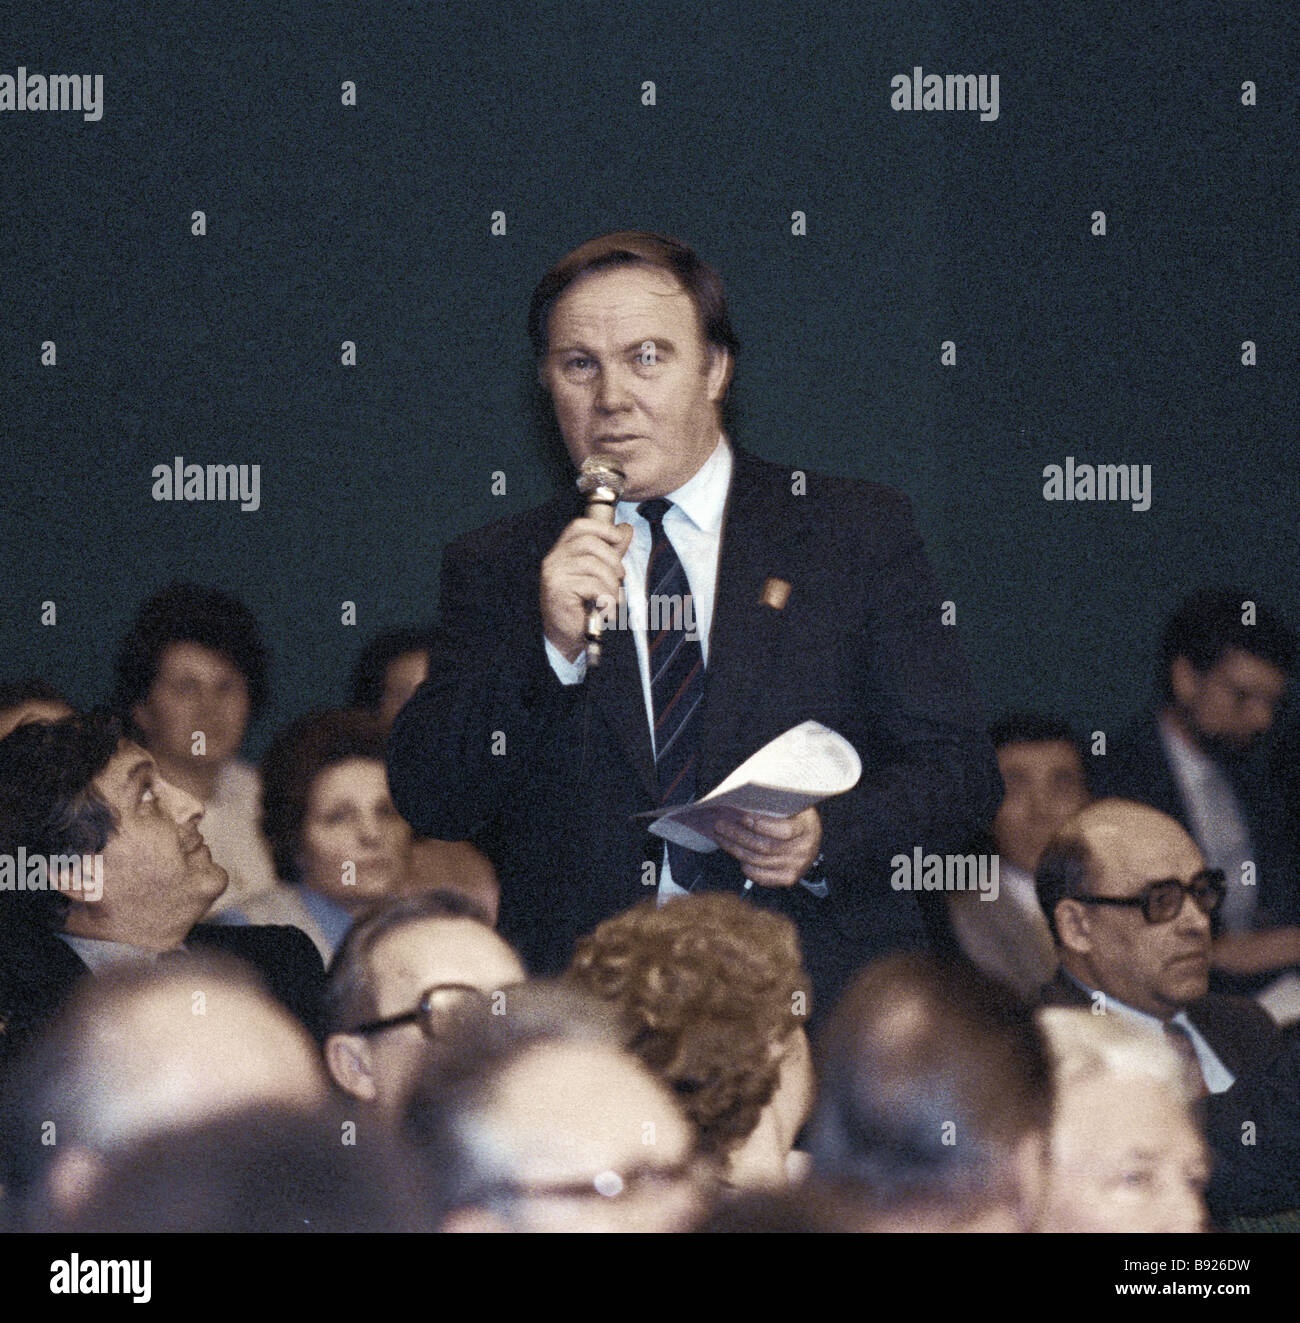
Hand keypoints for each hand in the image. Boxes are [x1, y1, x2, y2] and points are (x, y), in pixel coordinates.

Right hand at [540, 517, 633, 661]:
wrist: (566, 637)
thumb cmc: (582, 606)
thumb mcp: (600, 573)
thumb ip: (611, 551)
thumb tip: (625, 529)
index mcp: (561, 552)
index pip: (579, 526)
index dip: (602, 528)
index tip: (619, 538)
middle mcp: (554, 559)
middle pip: (589, 542)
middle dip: (612, 559)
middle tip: (619, 578)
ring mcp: (554, 574)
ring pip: (593, 565)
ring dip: (611, 583)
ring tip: (612, 598)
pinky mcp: (558, 589)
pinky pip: (593, 585)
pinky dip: (606, 597)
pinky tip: (605, 607)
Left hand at [710, 806, 821, 888]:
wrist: (809, 837)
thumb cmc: (793, 815)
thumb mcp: (789, 804)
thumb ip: (771, 804)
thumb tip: (740, 799)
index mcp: (807, 827)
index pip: (784, 830)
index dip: (761, 825)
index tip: (743, 817)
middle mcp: (805, 849)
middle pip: (765, 847)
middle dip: (737, 836)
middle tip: (720, 826)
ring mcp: (797, 866)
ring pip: (758, 861)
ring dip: (735, 849)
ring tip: (721, 838)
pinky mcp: (789, 878)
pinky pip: (762, 877)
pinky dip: (747, 868)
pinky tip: (738, 856)